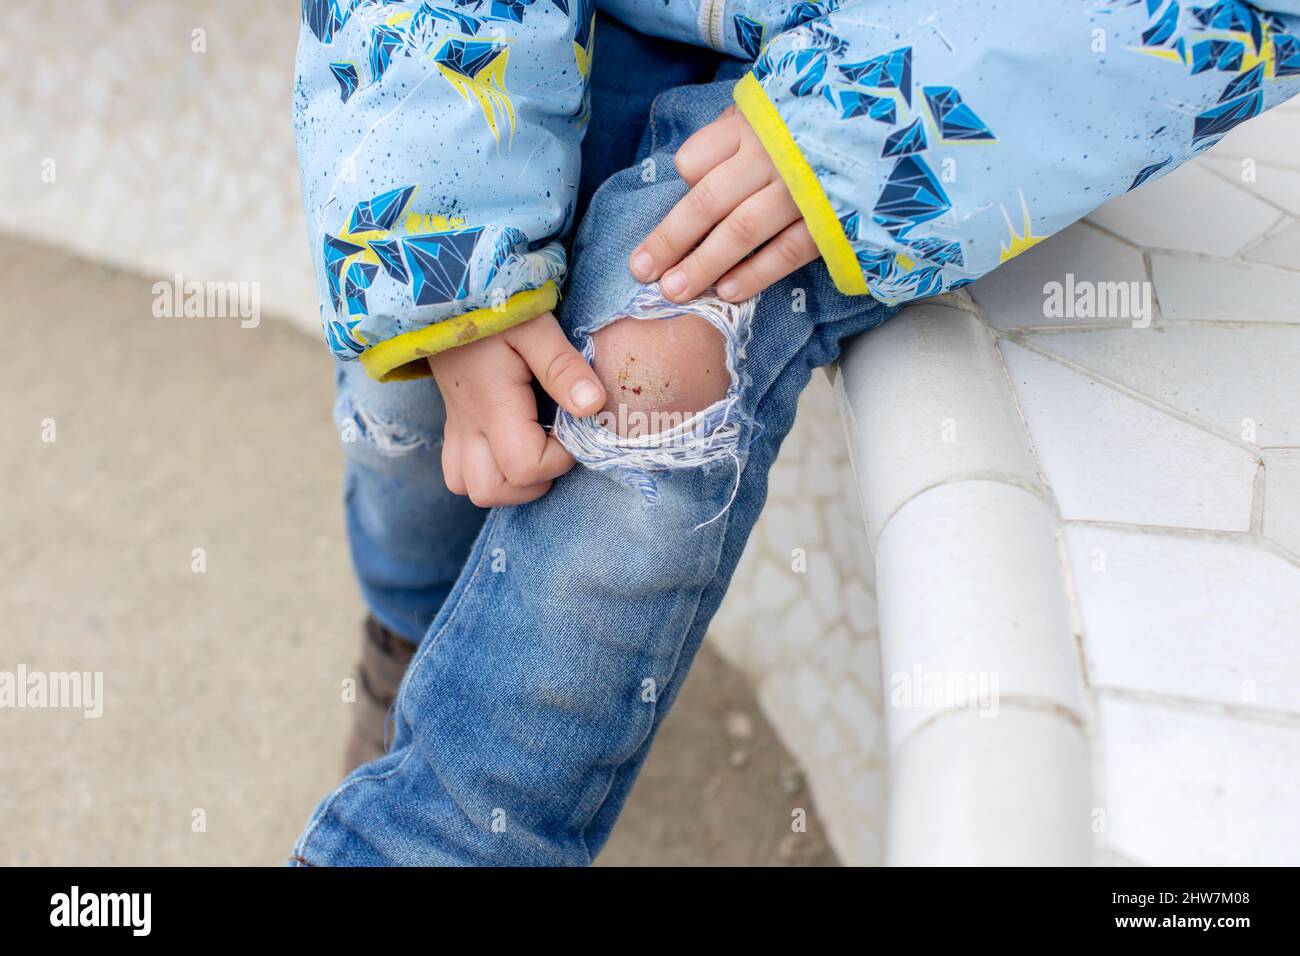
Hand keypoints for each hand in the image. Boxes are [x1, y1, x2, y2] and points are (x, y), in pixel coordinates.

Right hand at [427, 311, 605, 506]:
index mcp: (492, 405)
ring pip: (472, 487)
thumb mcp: (535, 325)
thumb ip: (563, 366)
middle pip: (491, 491)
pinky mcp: (453, 423)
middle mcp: (468, 425)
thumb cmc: (494, 303)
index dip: (559, 459)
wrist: (445, 291)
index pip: (525, 467)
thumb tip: (593, 406)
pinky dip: (486, 473)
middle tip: (555, 448)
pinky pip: (459, 472)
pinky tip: (511, 448)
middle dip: (532, 482)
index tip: (572, 427)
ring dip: (508, 484)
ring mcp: (456, 427)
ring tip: (535, 453)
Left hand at [628, 106, 819, 303]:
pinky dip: (756, 272)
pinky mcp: (834, 218)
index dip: (681, 190)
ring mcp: (803, 188)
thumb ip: (736, 131)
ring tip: (674, 291)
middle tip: (642, 271)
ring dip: (703, 264)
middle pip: (707, 202)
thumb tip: (692, 168)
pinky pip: (788, 250)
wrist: (905, 119)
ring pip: (741, 231)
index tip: (673, 213)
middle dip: (671, 240)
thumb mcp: (779, 104)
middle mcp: (773, 155)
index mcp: (754, 125)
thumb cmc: (830, 117)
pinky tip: (727, 293)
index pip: (698, 161)